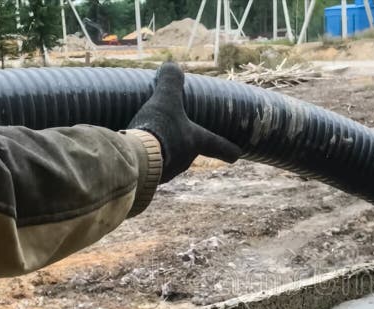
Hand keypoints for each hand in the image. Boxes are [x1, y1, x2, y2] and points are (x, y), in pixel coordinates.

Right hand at [128, 62, 240, 181]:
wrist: (136, 159)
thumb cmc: (159, 128)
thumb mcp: (165, 99)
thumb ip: (171, 81)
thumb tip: (172, 65)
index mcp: (197, 142)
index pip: (219, 146)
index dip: (229, 149)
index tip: (237, 154)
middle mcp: (186, 160)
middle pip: (189, 151)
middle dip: (182, 143)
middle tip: (171, 132)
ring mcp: (168, 172)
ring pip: (169, 160)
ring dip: (162, 151)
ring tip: (148, 139)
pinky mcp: (150, 178)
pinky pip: (151, 167)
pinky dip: (147, 159)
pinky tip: (136, 150)